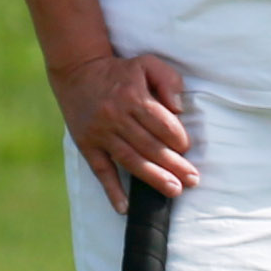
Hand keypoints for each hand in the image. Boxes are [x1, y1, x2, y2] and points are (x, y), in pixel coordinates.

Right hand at [52, 48, 195, 200]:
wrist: (77, 70)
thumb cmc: (120, 70)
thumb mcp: (147, 63)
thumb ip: (168, 80)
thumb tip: (179, 109)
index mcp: (133, 96)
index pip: (163, 125)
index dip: (179, 139)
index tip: (186, 149)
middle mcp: (116, 116)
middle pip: (150, 146)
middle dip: (175, 165)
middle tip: (193, 180)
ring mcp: (100, 133)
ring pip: (131, 160)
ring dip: (154, 178)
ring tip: (173, 191)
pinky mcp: (86, 144)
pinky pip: (100, 170)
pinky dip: (112, 190)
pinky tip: (124, 207)